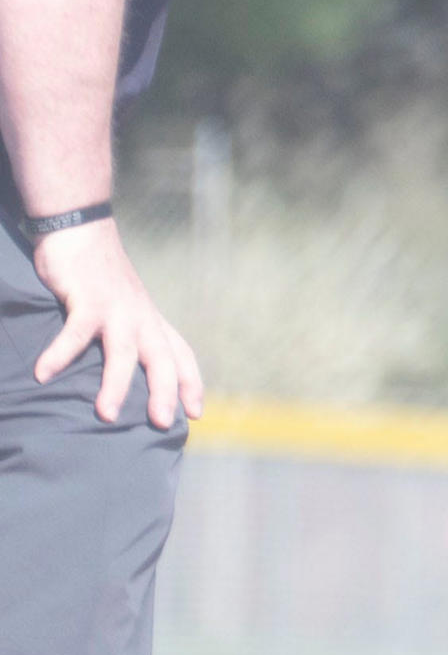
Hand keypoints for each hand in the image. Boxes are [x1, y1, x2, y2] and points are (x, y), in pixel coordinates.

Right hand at [28, 221, 199, 430]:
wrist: (83, 230)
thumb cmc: (100, 275)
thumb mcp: (123, 306)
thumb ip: (128, 334)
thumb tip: (125, 370)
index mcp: (151, 321)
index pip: (180, 355)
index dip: (191, 383)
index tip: (197, 413)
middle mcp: (141, 317)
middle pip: (162, 359)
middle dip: (165, 392)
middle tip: (162, 423)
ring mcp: (117, 308)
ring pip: (124, 351)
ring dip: (116, 385)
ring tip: (106, 415)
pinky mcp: (88, 299)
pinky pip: (75, 332)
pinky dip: (59, 353)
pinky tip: (43, 374)